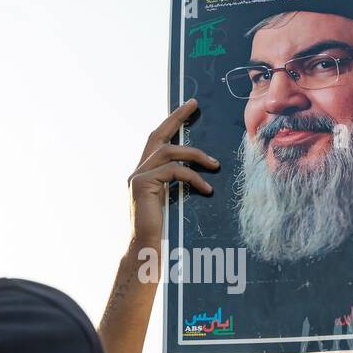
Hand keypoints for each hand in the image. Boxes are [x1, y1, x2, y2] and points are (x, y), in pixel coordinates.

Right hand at [128, 100, 217, 249]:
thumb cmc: (161, 230)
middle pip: (158, 134)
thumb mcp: (171, 200)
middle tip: (194, 104)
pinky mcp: (143, 184)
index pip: (157, 140)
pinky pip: (174, 172)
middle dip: (176, 117)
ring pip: (170, 152)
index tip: (189, 106)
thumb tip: (199, 172)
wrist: (144, 248)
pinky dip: (193, 177)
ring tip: (215, 166)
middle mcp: (137, 170)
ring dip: (196, 156)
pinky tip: (207, 188)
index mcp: (144, 172)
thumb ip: (176, 183)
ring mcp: (138, 176)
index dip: (172, 122)